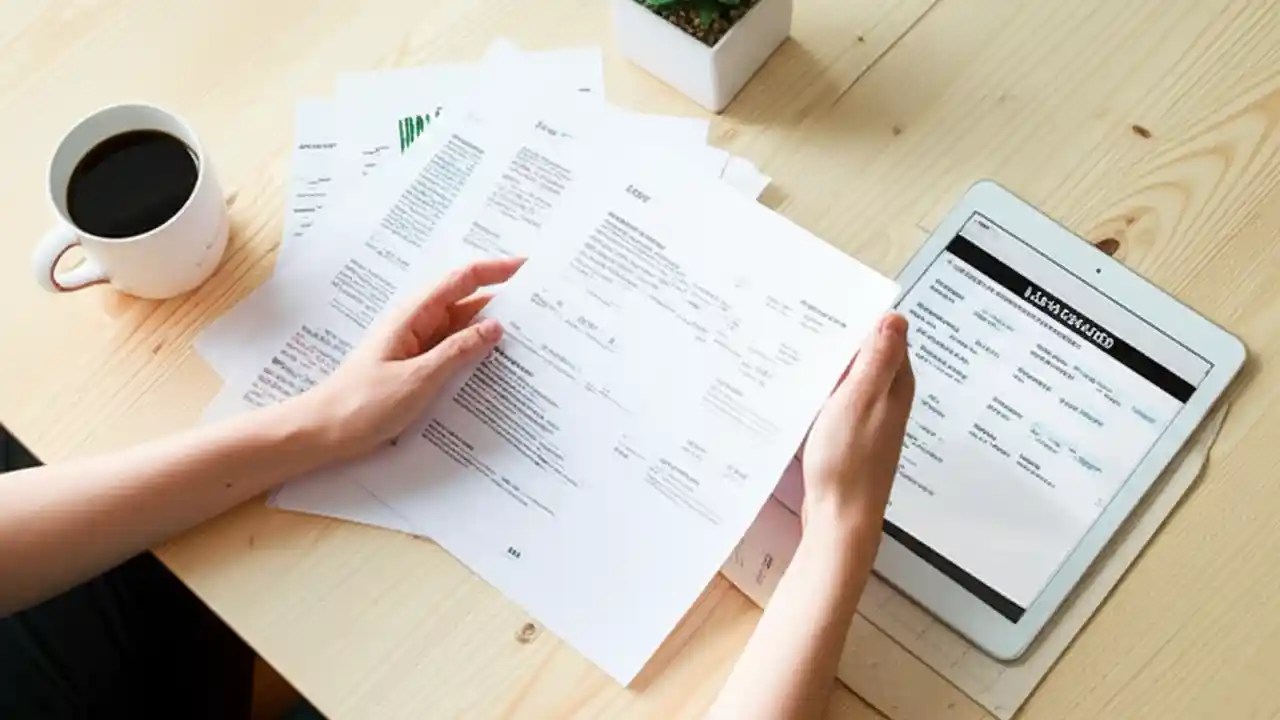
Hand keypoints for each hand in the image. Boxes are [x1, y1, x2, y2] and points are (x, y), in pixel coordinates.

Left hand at [291, 257, 523, 460]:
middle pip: (465, 302)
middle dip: (501, 298)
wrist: (323, 432)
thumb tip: (495, 326)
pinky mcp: (416, 367)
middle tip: (539, 303)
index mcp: (413, 316)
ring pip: (462, 328)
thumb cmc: (363, 403)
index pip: (461, 281)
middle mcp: (416, 324)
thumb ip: (458, 351)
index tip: (527, 266)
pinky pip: (452, 352)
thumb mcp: (418, 378)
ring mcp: (416, 346)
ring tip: (528, 332)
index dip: (494, 269)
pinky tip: (496, 363)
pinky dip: (475, 352)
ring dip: (490, 328)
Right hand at [801, 313, 913, 544]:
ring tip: (798, 354)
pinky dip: (823, 392)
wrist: (840, 518)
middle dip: (839, 341)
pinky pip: (840, 401)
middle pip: (866, 355)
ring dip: (828, 367)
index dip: (858, 319)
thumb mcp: (859, 400)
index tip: (828, 308)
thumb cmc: (848, 463)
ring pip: (850, 378)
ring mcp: (870, 419)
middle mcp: (888, 399)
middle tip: (804, 327)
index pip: (883, 335)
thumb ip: (878, 359)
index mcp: (894, 385)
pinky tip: (803, 393)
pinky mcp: (853, 435)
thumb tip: (894, 317)